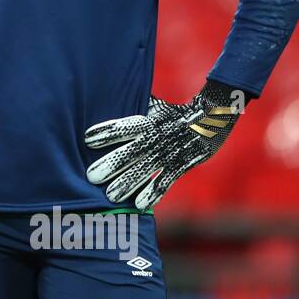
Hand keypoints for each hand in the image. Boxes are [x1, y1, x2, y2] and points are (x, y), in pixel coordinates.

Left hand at [83, 80, 240, 208]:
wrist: (211, 117)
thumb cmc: (172, 113)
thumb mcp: (153, 105)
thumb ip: (132, 104)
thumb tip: (104, 93)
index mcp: (148, 121)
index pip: (124, 126)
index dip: (107, 132)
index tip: (87, 138)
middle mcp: (158, 137)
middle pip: (132, 151)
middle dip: (112, 164)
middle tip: (91, 176)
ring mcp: (170, 152)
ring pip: (146, 170)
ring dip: (128, 184)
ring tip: (110, 196)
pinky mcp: (182, 165)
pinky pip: (166, 182)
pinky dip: (153, 194)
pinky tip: (138, 205)